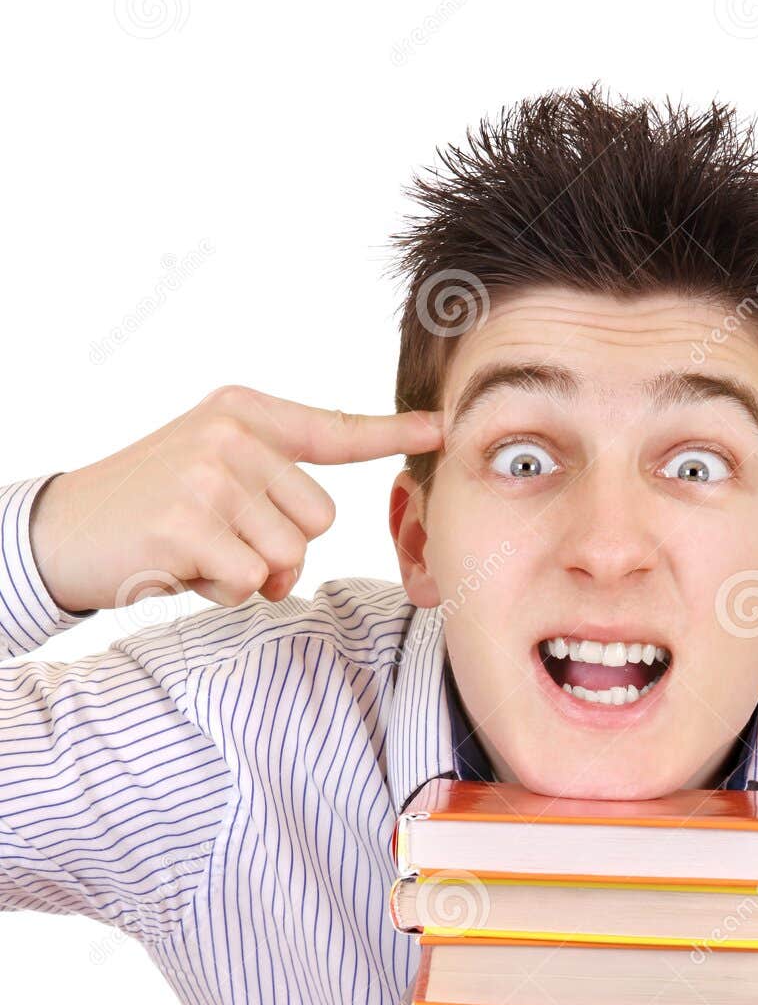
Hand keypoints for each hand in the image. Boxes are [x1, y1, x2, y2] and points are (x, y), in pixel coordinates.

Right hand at [30, 385, 442, 612]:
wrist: (66, 527)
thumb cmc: (152, 503)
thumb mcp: (212, 463)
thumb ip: (272, 476)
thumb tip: (318, 532)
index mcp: (244, 412)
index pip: (335, 428)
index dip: (394, 431)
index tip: (444, 427)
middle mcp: (232, 435)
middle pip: (318, 521)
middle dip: (281, 548)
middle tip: (223, 539)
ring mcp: (210, 477)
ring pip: (289, 557)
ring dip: (251, 575)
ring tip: (199, 551)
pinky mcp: (189, 525)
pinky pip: (251, 583)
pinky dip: (221, 592)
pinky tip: (182, 567)